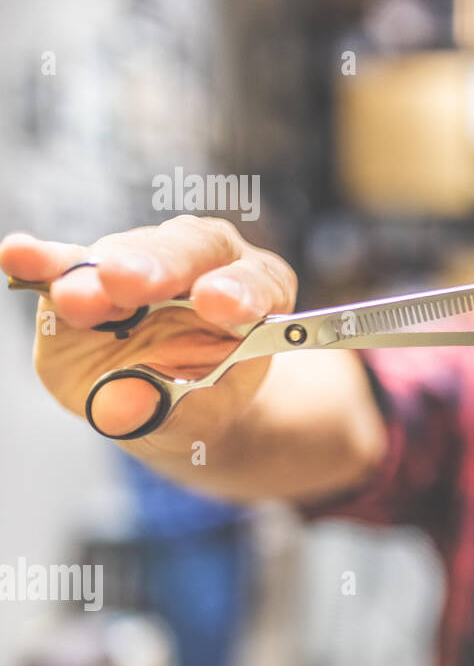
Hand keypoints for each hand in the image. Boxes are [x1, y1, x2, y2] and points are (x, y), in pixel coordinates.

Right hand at [0, 215, 296, 449]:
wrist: (171, 399)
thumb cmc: (201, 401)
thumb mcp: (199, 416)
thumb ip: (173, 409)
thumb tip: (125, 406)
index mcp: (258, 290)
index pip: (255, 282)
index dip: (238, 290)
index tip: (218, 302)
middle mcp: (206, 260)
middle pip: (189, 249)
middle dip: (157, 266)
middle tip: (128, 281)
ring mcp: (145, 257)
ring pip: (124, 253)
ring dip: (95, 274)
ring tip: (76, 300)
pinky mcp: (86, 270)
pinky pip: (64, 261)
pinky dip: (43, 260)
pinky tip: (19, 257)